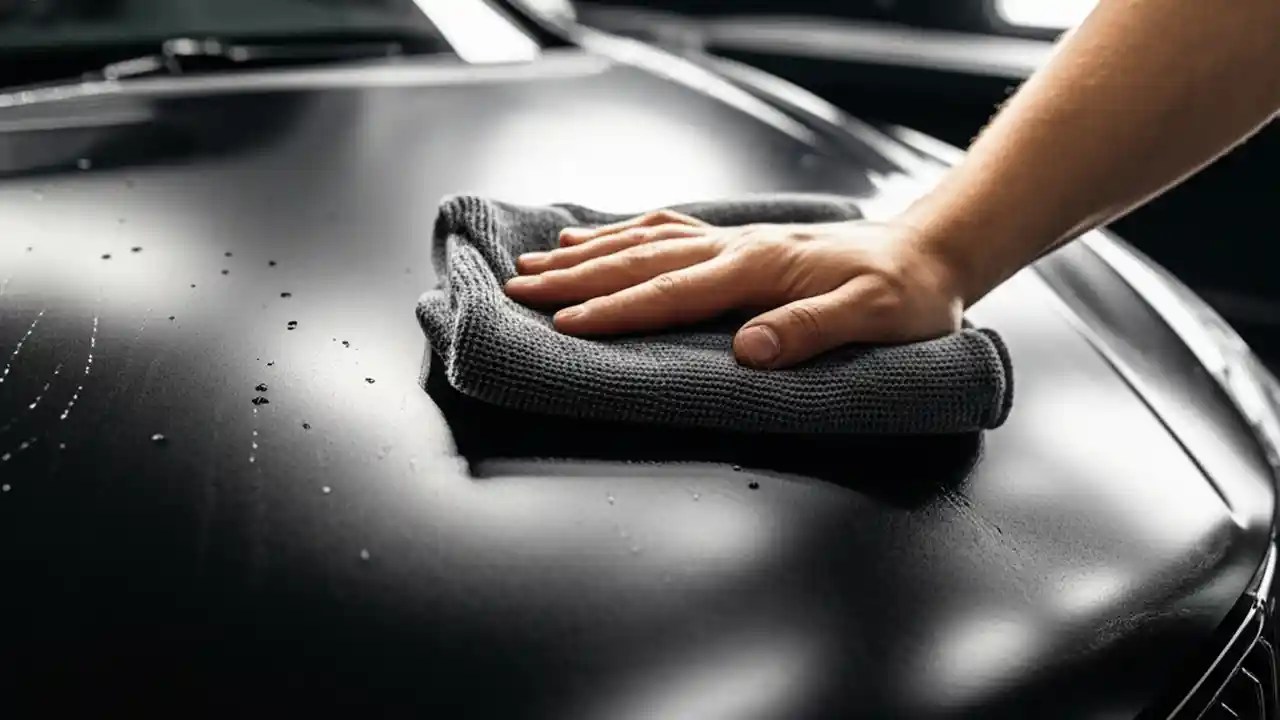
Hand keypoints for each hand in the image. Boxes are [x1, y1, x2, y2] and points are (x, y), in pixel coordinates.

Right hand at [504, 210, 965, 368]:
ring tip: (539, 259)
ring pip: (646, 241)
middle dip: (577, 278)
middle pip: (641, 261)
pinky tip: (601, 235)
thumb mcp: (875, 319)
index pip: (671, 293)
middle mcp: (737, 248)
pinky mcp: (742, 241)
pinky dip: (626, 232)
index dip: (615, 310)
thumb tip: (749, 351)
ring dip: (589, 252)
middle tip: (520, 288)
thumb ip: (811, 330)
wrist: (933, 250)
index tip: (565, 323)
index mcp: (759, 270)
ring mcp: (736, 240)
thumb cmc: (907, 294)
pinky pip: (669, 229)